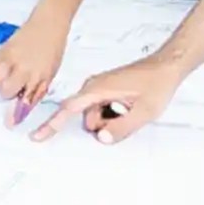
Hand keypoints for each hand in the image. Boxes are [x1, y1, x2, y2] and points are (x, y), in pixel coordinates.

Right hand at [0, 8, 69, 125]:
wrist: (48, 24)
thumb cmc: (52, 49)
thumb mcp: (49, 74)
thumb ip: (36, 91)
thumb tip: (22, 107)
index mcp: (39, 77)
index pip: (24, 101)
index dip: (16, 112)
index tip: (10, 122)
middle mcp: (25, 69)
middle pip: (6, 92)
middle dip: (9, 92)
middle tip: (16, 84)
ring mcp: (13, 58)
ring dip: (3, 80)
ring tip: (12, 71)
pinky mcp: (4, 49)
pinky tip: (7, 64)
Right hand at [30, 53, 183, 143]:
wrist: (166, 66)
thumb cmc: (156, 84)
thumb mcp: (143, 112)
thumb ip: (121, 128)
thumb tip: (101, 138)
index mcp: (98, 89)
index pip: (68, 109)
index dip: (52, 125)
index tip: (37, 136)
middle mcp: (94, 86)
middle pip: (87, 119)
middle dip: (104, 126)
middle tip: (129, 115)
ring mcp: (99, 88)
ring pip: (95, 116)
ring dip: (110, 120)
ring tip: (131, 108)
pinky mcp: (105, 90)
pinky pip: (101, 110)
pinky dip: (112, 114)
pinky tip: (129, 106)